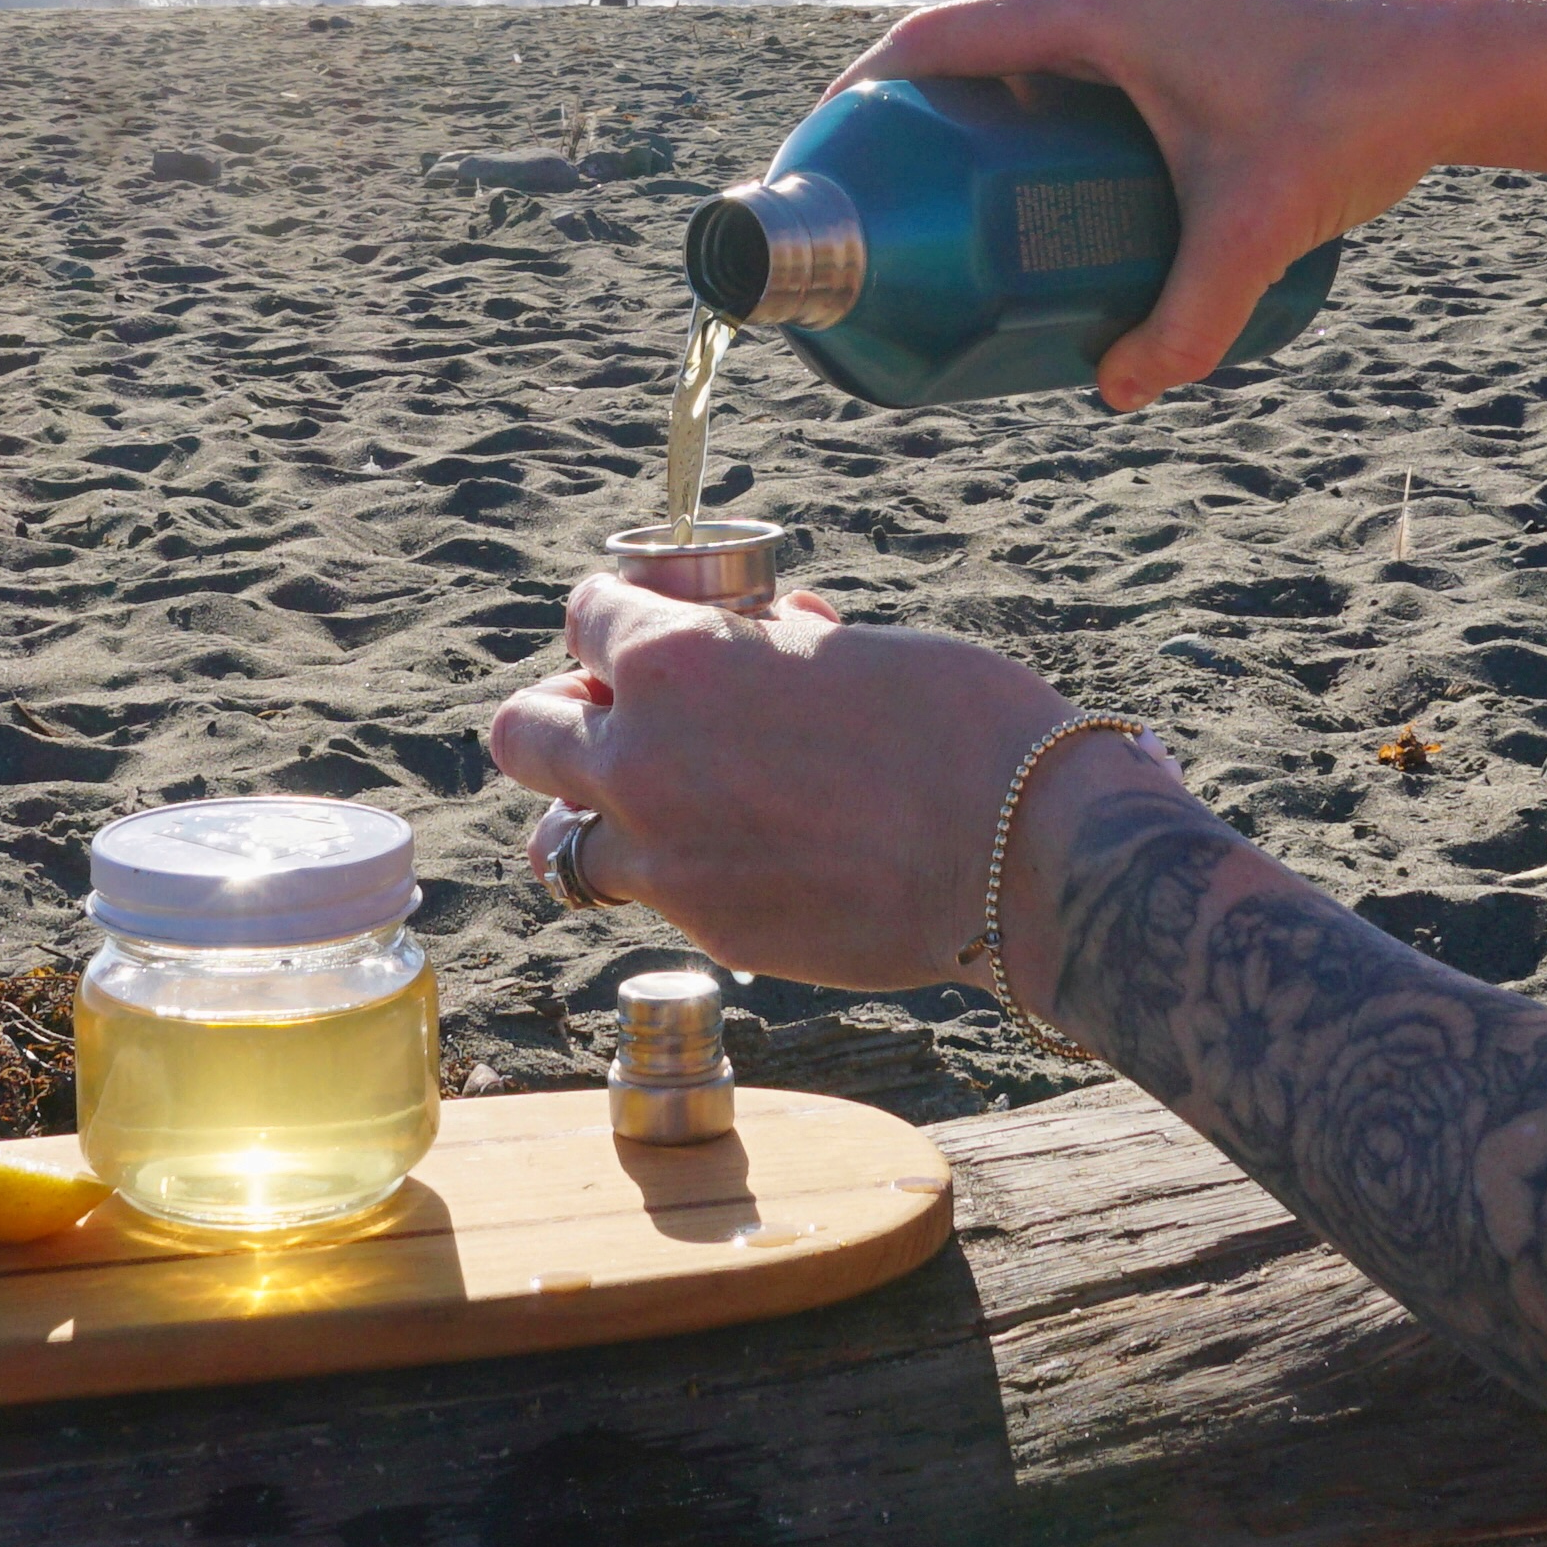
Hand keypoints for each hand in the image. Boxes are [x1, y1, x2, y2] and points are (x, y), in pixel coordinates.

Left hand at [484, 574, 1103, 993]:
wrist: (1023, 854)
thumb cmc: (959, 724)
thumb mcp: (847, 647)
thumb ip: (767, 649)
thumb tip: (761, 637)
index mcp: (673, 661)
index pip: (583, 617)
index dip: (623, 619)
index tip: (655, 630)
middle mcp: (641, 759)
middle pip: (523, 732)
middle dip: (567, 715)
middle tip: (630, 718)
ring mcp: (664, 857)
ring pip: (563, 836)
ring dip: (600, 812)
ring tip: (665, 803)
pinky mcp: (707, 929)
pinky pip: (649, 893)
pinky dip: (675, 870)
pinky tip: (747, 855)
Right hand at [828, 0, 1463, 409]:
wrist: (1464, 56)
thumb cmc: (1358, 116)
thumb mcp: (1257, 231)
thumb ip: (1185, 321)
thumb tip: (1115, 392)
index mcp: (1096, 7)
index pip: (934, 40)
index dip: (860, 98)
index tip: (822, 158)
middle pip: (970, 48)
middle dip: (915, 127)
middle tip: (885, 211)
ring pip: (1029, 52)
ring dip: (982, 118)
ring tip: (954, 207)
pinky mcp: (1189, 19)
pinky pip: (1079, 57)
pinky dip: (1042, 108)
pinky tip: (1049, 176)